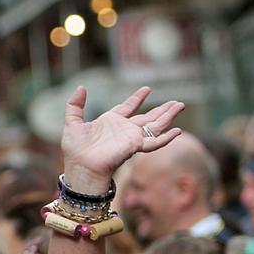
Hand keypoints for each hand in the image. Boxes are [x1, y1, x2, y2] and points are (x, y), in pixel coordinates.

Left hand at [61, 86, 183, 192]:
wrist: (81, 167)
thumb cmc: (75, 150)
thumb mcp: (72, 122)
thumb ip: (75, 105)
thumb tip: (81, 87)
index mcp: (110, 122)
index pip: (128, 107)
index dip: (137, 98)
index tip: (147, 89)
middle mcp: (124, 129)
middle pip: (148, 117)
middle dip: (162, 109)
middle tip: (177, 101)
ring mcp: (131, 138)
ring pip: (155, 125)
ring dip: (168, 115)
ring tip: (180, 105)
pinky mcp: (135, 146)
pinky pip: (154, 142)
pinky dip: (166, 137)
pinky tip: (177, 131)